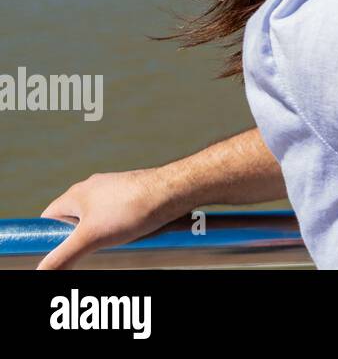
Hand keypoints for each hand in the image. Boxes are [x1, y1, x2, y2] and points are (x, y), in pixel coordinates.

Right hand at [37, 169, 183, 268]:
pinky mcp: (134, 192)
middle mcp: (92, 188)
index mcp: (75, 194)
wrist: (174, 190)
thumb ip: (62, 256)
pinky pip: (118, 213)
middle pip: (73, 219)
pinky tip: (131, 236)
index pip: (49, 218)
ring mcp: (114, 189)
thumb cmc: (131, 210)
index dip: (49, 237)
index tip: (58, 253)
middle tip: (87, 253)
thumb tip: (40, 273)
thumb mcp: (91, 238)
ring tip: (111, 245)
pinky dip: (120, 227)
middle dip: (77, 239)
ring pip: (97, 217)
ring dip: (100, 234)